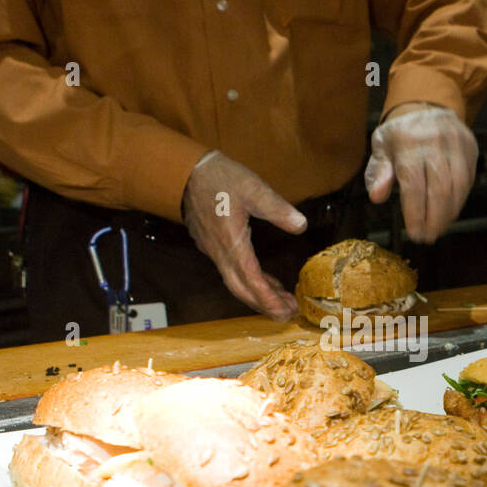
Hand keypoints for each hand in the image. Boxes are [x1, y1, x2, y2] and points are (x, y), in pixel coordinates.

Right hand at [181, 151, 306, 320]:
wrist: (185, 172)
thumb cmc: (220, 178)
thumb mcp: (253, 188)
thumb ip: (278, 208)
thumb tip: (301, 225)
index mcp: (232, 242)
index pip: (251, 280)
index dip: (269, 299)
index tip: (285, 310)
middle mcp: (220, 253)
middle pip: (241, 289)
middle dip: (265, 305)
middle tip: (288, 314)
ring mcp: (214, 251)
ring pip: (236, 282)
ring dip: (258, 295)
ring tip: (282, 301)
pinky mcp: (211, 246)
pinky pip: (231, 272)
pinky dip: (249, 282)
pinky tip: (264, 280)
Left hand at [364, 103, 477, 243]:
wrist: (429, 104)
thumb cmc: (400, 132)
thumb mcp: (382, 146)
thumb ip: (378, 172)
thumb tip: (377, 197)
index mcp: (408, 142)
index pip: (414, 184)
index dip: (415, 213)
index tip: (414, 233)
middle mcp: (435, 143)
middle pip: (439, 189)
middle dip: (434, 219)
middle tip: (427, 238)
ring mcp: (456, 146)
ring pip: (458, 187)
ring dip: (448, 214)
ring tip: (437, 230)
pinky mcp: (470, 150)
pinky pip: (468, 181)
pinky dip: (458, 202)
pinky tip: (448, 215)